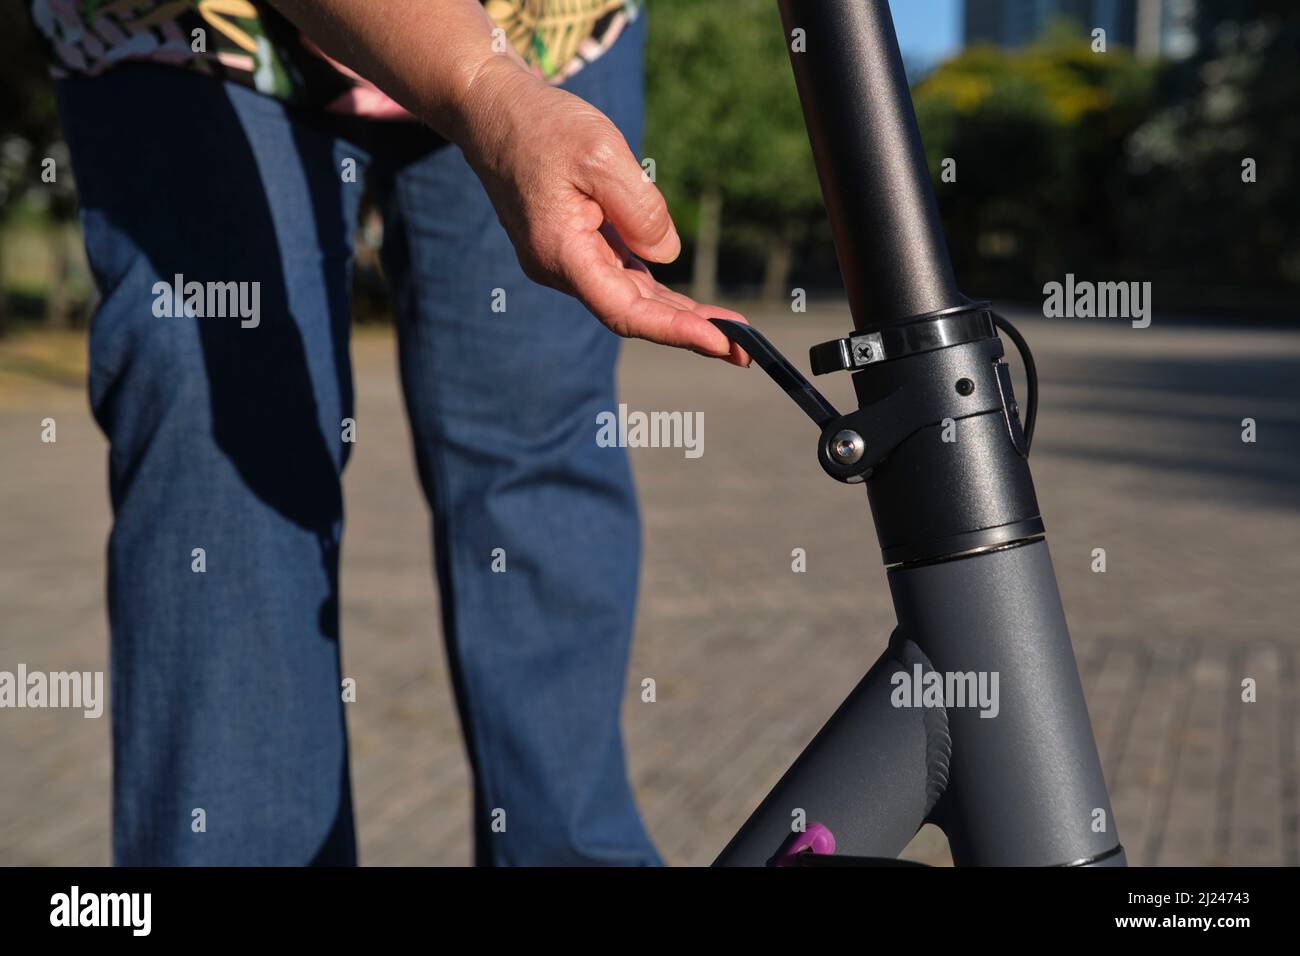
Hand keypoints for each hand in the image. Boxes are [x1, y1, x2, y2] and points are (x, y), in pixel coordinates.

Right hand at [453, 57, 750, 366]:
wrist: (493, 111)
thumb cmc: (543, 126)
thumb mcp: (602, 153)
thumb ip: (641, 208)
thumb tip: (666, 256)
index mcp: (561, 252)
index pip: (625, 309)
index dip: (675, 330)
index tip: (720, 342)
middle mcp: (560, 268)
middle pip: (633, 313)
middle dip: (689, 330)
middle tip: (744, 349)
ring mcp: (565, 261)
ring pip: (630, 298)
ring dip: (677, 314)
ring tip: (729, 331)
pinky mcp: (575, 248)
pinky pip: (622, 277)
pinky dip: (657, 291)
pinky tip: (691, 306)